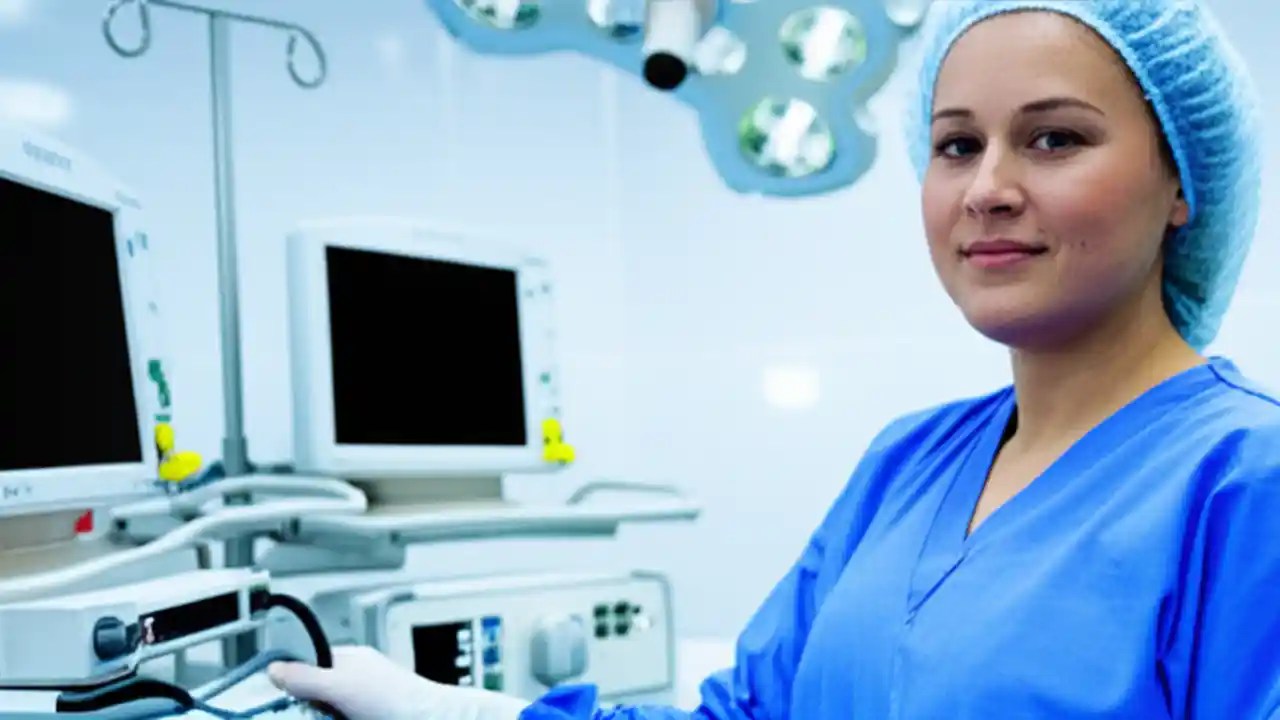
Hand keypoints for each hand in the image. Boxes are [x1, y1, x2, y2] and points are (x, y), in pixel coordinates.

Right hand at [268, 645, 527, 719]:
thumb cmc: (397, 697)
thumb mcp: (342, 685)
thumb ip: (307, 677)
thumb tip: (274, 669)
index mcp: (350, 661)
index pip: (308, 661)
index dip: (287, 676)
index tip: (265, 692)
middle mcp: (356, 681)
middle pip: (314, 692)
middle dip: (299, 704)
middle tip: (280, 712)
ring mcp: (362, 705)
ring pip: (326, 711)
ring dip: (315, 715)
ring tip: (302, 717)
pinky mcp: (367, 719)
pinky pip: (339, 719)